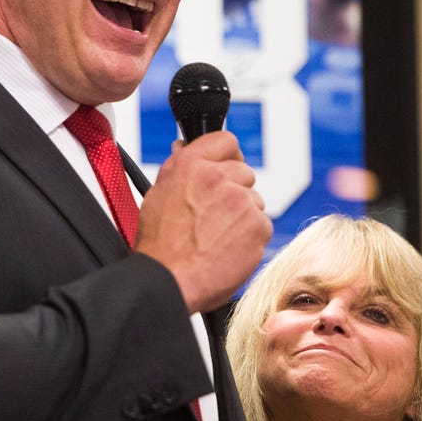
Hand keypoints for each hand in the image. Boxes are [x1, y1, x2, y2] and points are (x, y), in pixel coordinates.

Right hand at [135, 131, 272, 312]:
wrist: (170, 280)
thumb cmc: (161, 244)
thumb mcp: (159, 193)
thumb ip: (180, 167)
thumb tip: (186, 147)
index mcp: (190, 165)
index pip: (225, 140)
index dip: (226, 155)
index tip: (226, 166)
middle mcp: (217, 178)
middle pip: (243, 173)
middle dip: (234, 190)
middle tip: (214, 215)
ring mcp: (241, 201)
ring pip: (253, 201)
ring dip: (242, 215)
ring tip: (217, 236)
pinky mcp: (258, 226)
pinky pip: (262, 225)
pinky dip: (250, 237)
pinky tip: (228, 248)